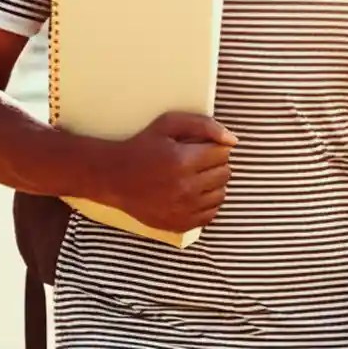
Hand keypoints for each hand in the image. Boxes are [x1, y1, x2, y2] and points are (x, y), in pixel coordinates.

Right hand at [101, 112, 237, 232]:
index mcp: (183, 160)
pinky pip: (211, 213)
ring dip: (212, 183)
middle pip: (224, 173)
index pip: (223, 153)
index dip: (213, 147)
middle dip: (214, 164)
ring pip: (221, 194)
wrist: (114, 178)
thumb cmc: (142, 146)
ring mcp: (184, 209)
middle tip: (195, 160)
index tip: (199, 147)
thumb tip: (233, 140)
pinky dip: (206, 202)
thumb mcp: (168, 124)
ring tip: (193, 176)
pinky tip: (191, 192)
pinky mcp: (181, 224)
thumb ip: (204, 126)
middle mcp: (186, 187)